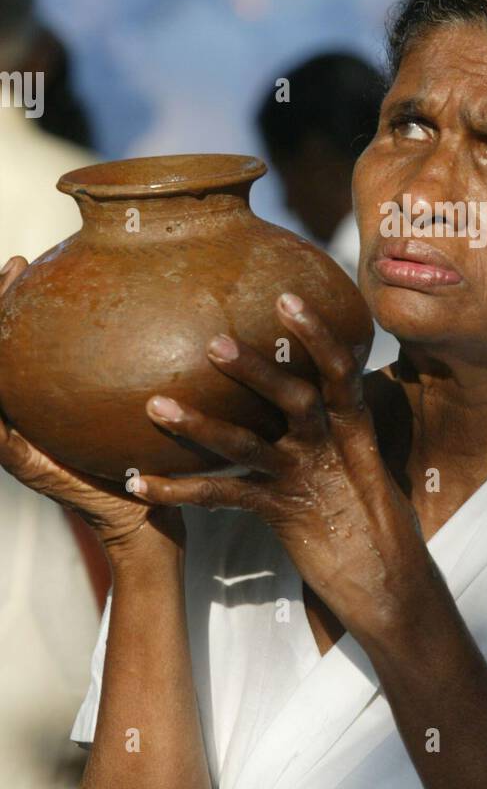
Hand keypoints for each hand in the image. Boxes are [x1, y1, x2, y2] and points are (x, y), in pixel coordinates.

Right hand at [0, 256, 182, 557]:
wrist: (145, 526)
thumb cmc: (147, 466)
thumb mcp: (134, 410)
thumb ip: (133, 373)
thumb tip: (168, 309)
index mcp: (42, 405)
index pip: (16, 344)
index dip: (10, 303)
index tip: (22, 263)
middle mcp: (24, 420)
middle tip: (13, 266)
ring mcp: (22, 443)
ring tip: (5, 295)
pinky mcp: (32, 467)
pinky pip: (2, 436)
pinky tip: (4, 392)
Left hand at [130, 292, 435, 643]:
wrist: (394, 590)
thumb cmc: (377, 527)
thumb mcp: (365, 470)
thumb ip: (338, 434)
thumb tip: (310, 403)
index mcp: (354, 430)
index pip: (340, 370)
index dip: (316, 332)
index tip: (287, 296)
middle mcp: (333, 448)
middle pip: (295, 396)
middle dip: (256, 368)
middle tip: (214, 342)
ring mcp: (308, 482)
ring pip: (251, 444)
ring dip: (200, 425)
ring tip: (157, 405)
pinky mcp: (286, 518)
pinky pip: (226, 498)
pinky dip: (180, 489)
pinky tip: (142, 484)